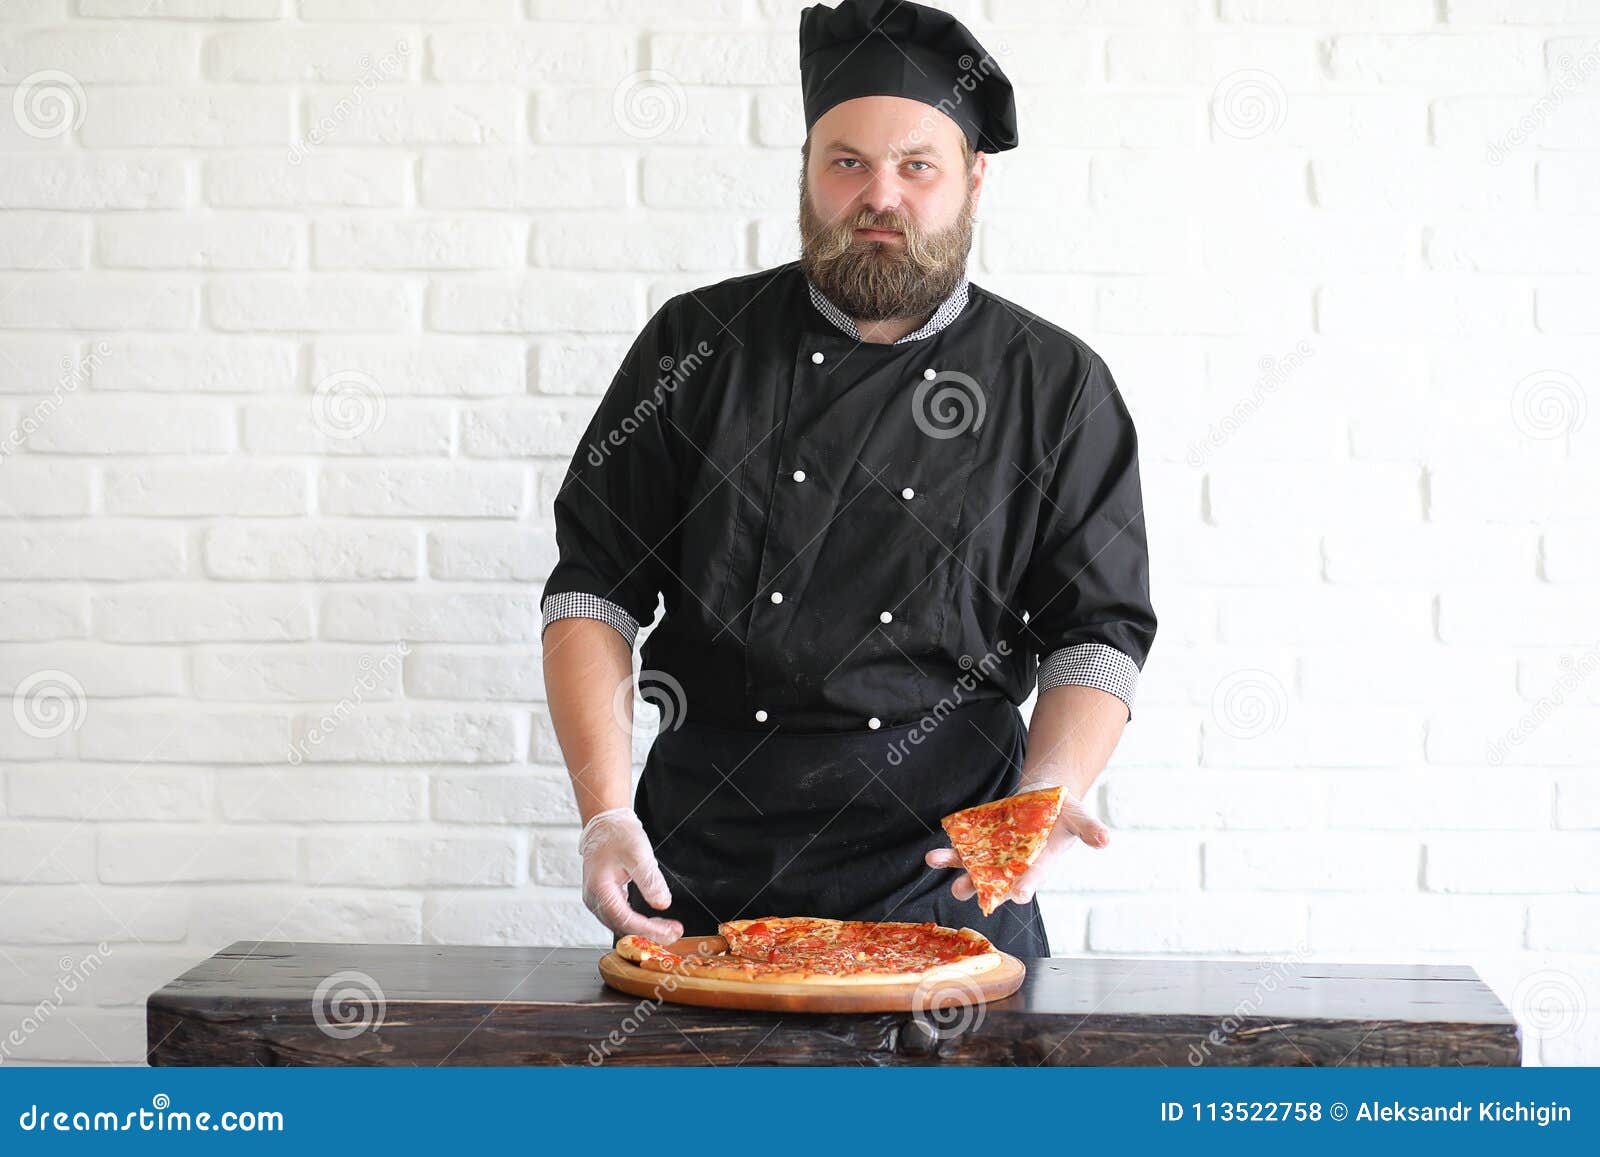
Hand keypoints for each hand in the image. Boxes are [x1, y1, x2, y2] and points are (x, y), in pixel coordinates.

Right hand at [578, 807, 684, 942]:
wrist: (604, 824)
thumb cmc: (617, 835)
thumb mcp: (638, 854)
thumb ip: (650, 880)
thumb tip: (662, 903)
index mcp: (600, 890)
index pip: (626, 920)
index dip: (649, 930)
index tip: (670, 932)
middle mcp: (594, 900)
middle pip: (623, 927)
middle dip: (649, 934)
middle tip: (674, 933)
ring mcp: (596, 900)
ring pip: (621, 925)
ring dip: (644, 930)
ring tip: (667, 929)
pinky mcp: (603, 898)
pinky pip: (620, 916)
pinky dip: (637, 922)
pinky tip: (653, 921)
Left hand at [923, 783, 1109, 907]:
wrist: (1045, 796)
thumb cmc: (1065, 812)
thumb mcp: (1079, 816)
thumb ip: (1090, 829)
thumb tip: (1106, 839)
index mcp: (1041, 864)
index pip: (1033, 878)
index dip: (1026, 885)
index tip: (1018, 894)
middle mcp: (1015, 866)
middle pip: (997, 881)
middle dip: (981, 888)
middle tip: (965, 892)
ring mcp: (996, 855)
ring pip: (975, 869)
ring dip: (958, 872)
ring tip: (942, 873)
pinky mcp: (983, 841)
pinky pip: (964, 850)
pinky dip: (950, 853)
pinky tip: (934, 857)